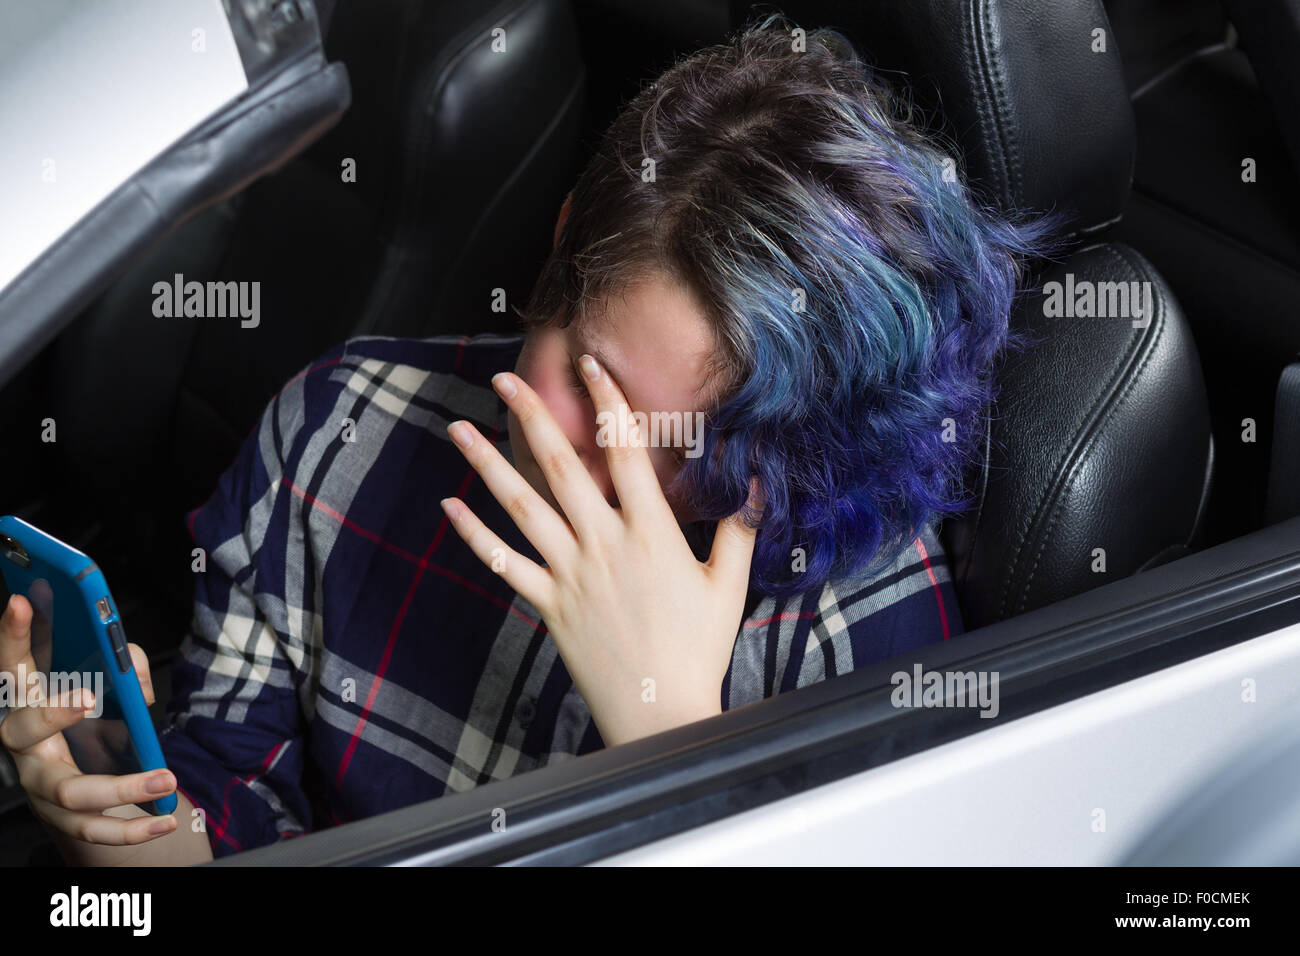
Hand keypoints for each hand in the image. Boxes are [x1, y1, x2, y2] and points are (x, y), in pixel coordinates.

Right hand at [0, 594, 178, 844]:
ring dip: (120, 789)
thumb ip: (124, 662)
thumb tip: (136, 674)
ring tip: (164, 779)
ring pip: (69, 794)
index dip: (12, 634)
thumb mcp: (102, 676)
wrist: (80, 766)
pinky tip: (166, 819)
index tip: (19, 601)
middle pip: (26, 730)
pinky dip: (132, 831)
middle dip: (54, 712)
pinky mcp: (62, 818)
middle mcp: (24, 745)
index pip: (12, 664)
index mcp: (26, 701)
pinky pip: (93, 832)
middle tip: (88, 695)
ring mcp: (40, 786)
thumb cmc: (89, 707)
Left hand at [441, 354, 761, 746]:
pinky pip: (501, 563)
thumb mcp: (729, 584)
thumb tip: (756, 480)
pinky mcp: (547, 603)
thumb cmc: (699, 648)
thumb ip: (739, 528)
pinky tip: (450, 505)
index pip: (625, 451)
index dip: (608, 402)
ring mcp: (570, 573)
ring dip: (486, 464)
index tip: (591, 366)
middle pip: (561, 466)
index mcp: (651, 532)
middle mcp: (604, 544)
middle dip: (531, 415)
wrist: (660, 709)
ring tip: (458, 428)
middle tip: (504, 379)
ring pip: (520, 506)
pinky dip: (473, 534)